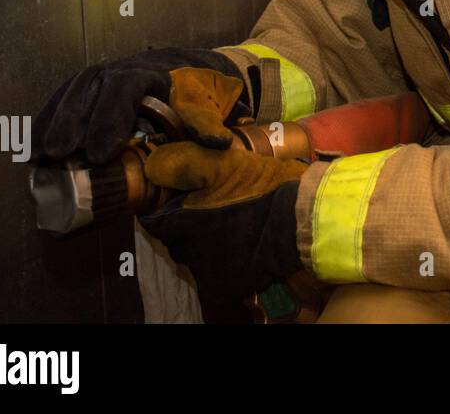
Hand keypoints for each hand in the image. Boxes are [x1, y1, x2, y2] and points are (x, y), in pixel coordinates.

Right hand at [35, 48, 243, 163]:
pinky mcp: (93, 89)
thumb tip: (216, 144)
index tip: (100, 154)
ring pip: (73, 91)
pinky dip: (49, 120)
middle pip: (90, 87)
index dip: (108, 119)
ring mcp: (105, 76)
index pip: (125, 87)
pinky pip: (66, 99)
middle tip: (60, 154)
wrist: (200, 71)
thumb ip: (209, 122)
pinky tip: (34, 146)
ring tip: (39, 155)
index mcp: (152, 72)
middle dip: (72, 121)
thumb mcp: (211, 103)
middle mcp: (123, 68)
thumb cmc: (203, 91)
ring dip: (54, 122)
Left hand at [140, 143, 306, 296]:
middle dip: (185, 225)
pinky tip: (236, 244)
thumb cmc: (259, 187)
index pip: (155, 221)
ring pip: (192, 256)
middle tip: (212, 208)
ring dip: (202, 243)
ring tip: (228, 225)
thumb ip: (183, 163)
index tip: (185, 198)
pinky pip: (210, 273)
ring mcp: (205, 272)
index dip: (168, 207)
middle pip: (174, 239)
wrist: (299, 216)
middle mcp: (187, 254)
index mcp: (180, 225)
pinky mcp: (224, 285)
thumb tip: (150, 165)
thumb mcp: (222, 163)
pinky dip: (218, 261)